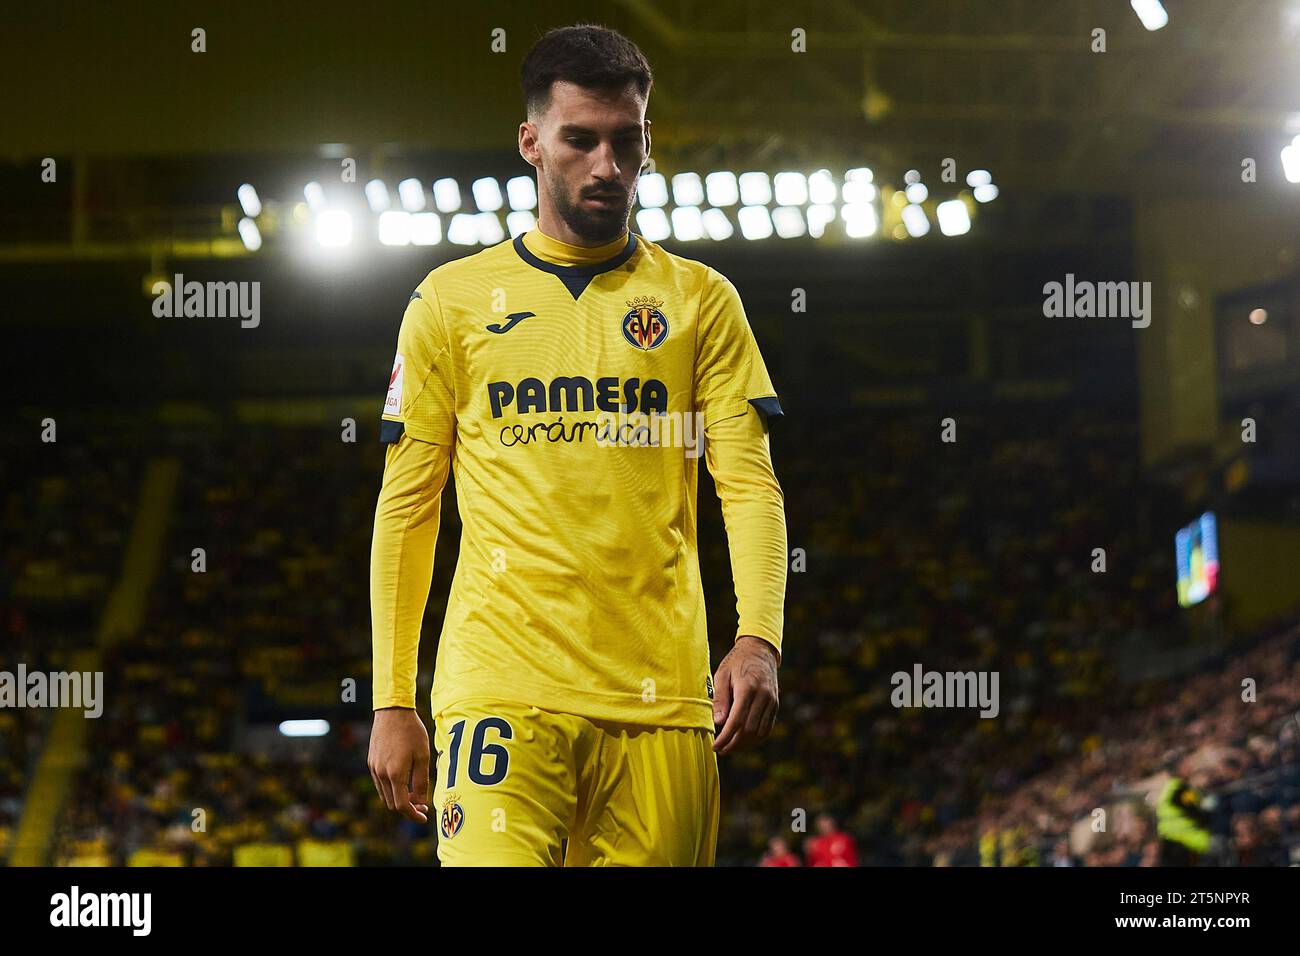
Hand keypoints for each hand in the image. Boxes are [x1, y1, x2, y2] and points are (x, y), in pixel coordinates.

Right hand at [368, 707, 430, 822]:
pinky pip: (380, 784)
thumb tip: (421, 802)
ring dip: (398, 799)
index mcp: (395, 773)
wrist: (393, 711)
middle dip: (407, 808)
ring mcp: (374, 768)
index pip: (402, 805)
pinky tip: (403, 782)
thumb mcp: (423, 756)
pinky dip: (391, 789)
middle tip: (422, 805)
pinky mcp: (371, 762)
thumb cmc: (412, 732)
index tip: (424, 817)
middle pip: (392, 803)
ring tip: (414, 793)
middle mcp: (381, 774)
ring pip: (385, 795)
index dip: (413, 815)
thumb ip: (421, 781)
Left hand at [712, 635, 779, 754]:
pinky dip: (756, 738)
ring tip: (730, 746)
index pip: (737, 721)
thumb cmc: (736, 662)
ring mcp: (772, 701)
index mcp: (747, 687)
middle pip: (749, 730)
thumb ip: (720, 698)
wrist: (760, 650)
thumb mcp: (722, 675)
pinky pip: (767, 727)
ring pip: (759, 732)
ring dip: (745, 744)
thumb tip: (719, 722)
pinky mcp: (775, 704)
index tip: (715, 746)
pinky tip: (743, 740)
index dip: (726, 737)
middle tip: (720, 749)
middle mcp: (763, 696)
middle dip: (734, 744)